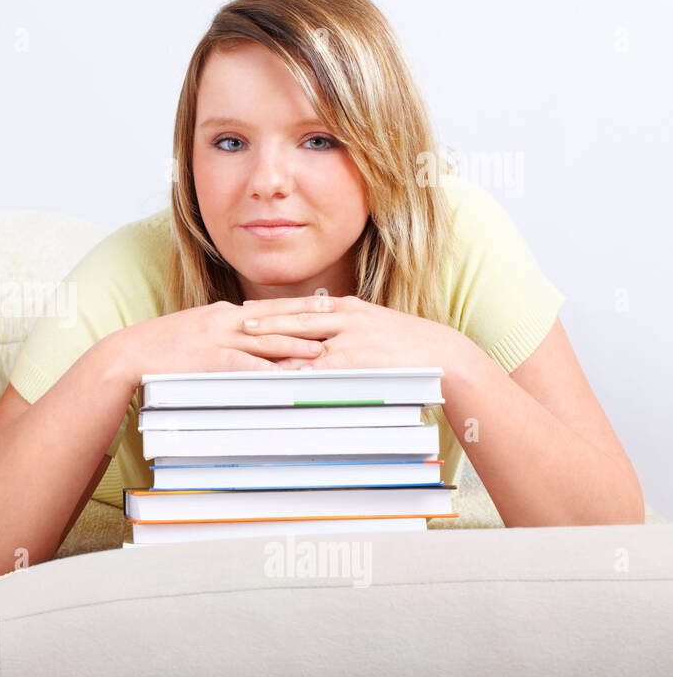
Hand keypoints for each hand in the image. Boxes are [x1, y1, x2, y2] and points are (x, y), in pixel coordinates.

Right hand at [106, 299, 330, 392]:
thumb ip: (224, 334)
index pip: (271, 309)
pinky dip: (266, 370)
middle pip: (275, 319)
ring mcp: (216, 339)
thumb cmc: (161, 347)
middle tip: (340, 319)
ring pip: (264, 341)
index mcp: (224, 314)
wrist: (129, 354)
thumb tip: (248, 337)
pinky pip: (242, 365)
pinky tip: (284, 376)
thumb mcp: (197, 332)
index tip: (328, 306)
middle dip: (309, 320)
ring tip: (322, 350)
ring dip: (295, 346)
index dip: (301, 307)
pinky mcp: (207, 359)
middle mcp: (225, 321)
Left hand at [238, 294, 465, 371]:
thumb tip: (317, 339)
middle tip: (235, 321)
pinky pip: (320, 364)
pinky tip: (278, 372)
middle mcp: (347, 317)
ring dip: (273, 339)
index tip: (246, 308)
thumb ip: (344, 329)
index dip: (271, 307)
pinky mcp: (358, 358)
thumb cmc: (406, 346)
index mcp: (348, 308)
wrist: (441, 356)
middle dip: (264, 319)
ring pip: (303, 336)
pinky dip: (297, 367)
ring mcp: (351, 337)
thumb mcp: (372, 327)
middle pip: (295, 316)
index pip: (301, 305)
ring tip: (247, 342)